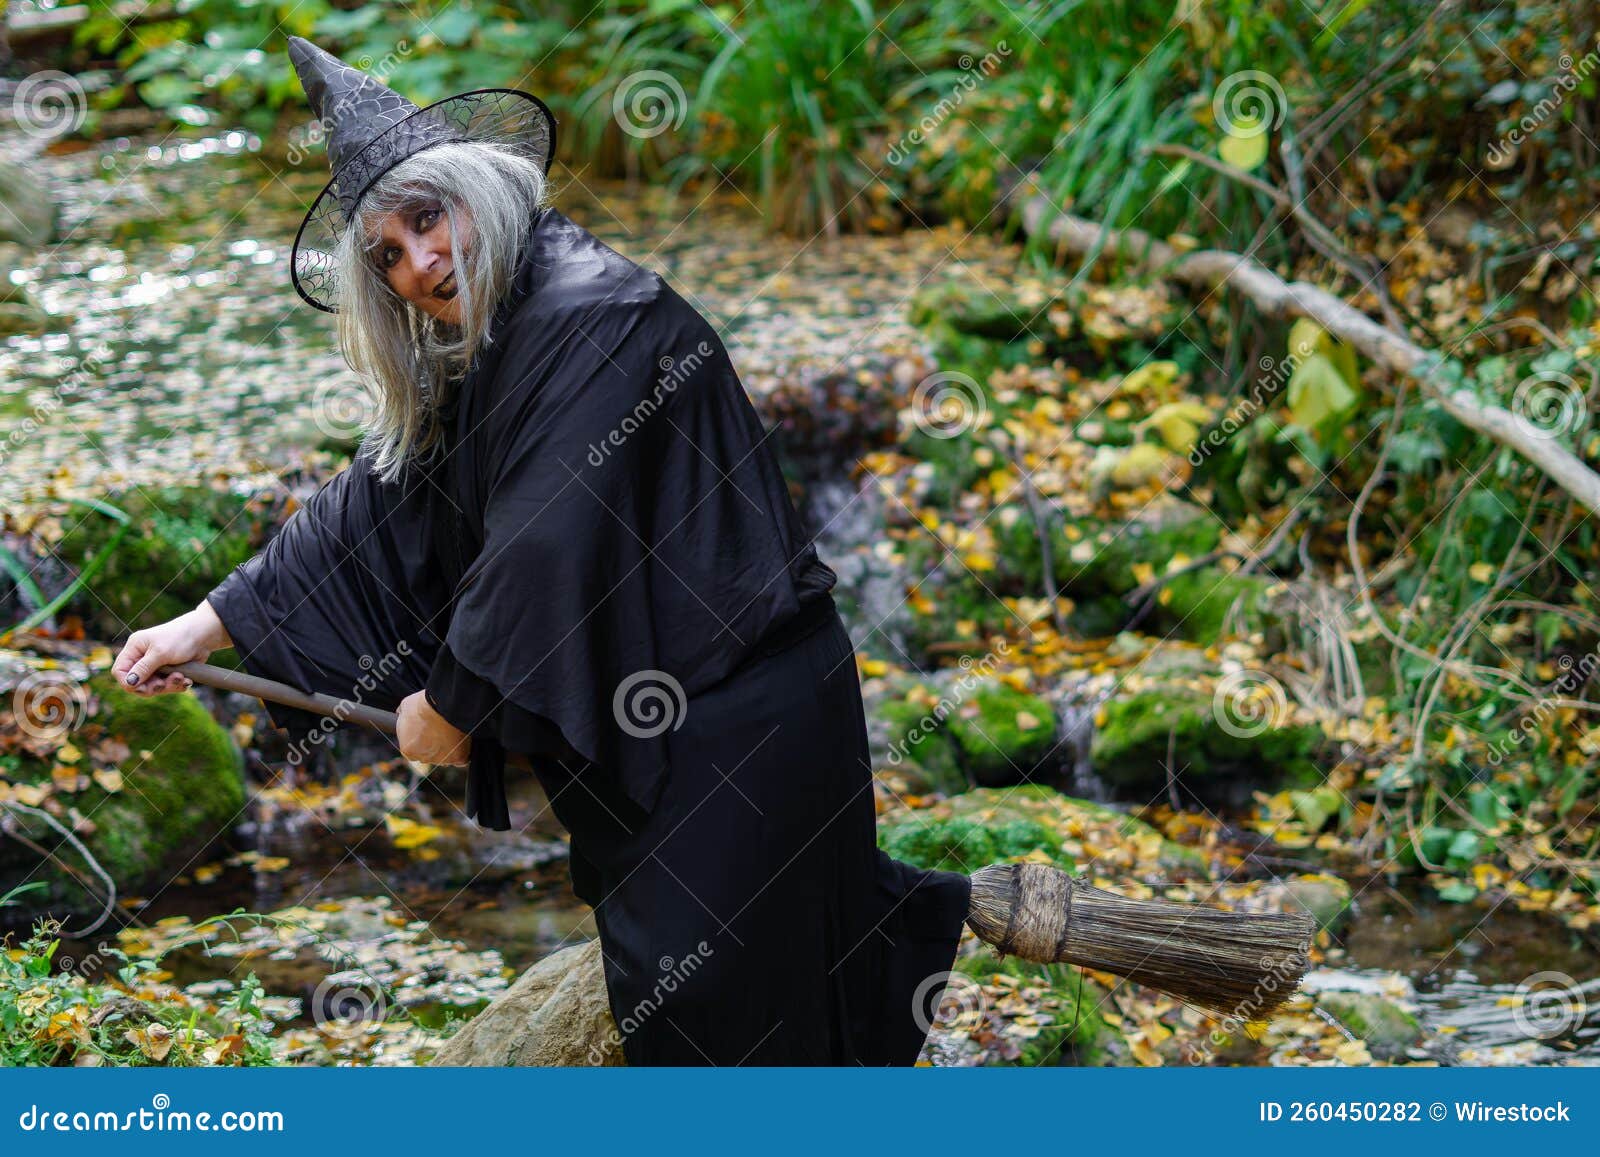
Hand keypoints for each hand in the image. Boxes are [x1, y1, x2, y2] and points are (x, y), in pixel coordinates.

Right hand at [112, 601, 230, 695]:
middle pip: (137, 682)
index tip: (141, 688)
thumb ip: (143, 668)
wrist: (205, 635)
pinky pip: (167, 685)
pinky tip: (186, 680)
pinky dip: (176, 685)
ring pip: (153, 686)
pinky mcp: (169, 671)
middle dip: (151, 687)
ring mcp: (156, 665)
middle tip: (164, 684)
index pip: (120, 670)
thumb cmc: (180, 638)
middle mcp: (142, 657)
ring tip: (181, 678)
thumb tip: (129, 683)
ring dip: (167, 686)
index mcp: (135, 648)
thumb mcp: (160, 653)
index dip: (127, 682)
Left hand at [396, 690, 471, 764]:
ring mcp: (442, 760)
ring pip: (444, 757)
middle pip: (427, 755)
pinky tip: (460, 740)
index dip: (418, 740)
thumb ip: (403, 716)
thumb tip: (401, 714)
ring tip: (450, 730)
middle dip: (432, 745)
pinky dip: (460, 751)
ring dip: (446, 748)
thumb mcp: (406, 706)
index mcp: (407, 749)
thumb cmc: (424, 705)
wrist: (446, 705)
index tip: (425, 731)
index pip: (411, 750)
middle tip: (438, 729)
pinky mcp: (458, 758)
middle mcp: (423, 758)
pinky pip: (460, 759)